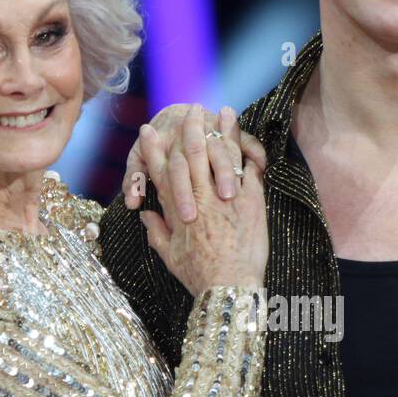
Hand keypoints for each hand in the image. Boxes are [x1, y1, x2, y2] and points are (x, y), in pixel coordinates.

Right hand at [137, 105, 267, 295]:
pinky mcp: (250, 200)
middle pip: (190, 155)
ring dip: (218, 130)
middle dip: (188, 130)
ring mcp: (225, 196)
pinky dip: (244, 147)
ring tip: (218, 110)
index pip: (161, 172)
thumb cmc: (199, 276)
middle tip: (188, 110)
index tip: (147, 131)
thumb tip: (147, 216)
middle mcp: (199, 196)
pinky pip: (247, 167)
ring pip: (220, 155)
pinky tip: (243, 133)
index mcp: (178, 209)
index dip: (153, 150)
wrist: (229, 286)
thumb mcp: (170, 256)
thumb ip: (156, 232)